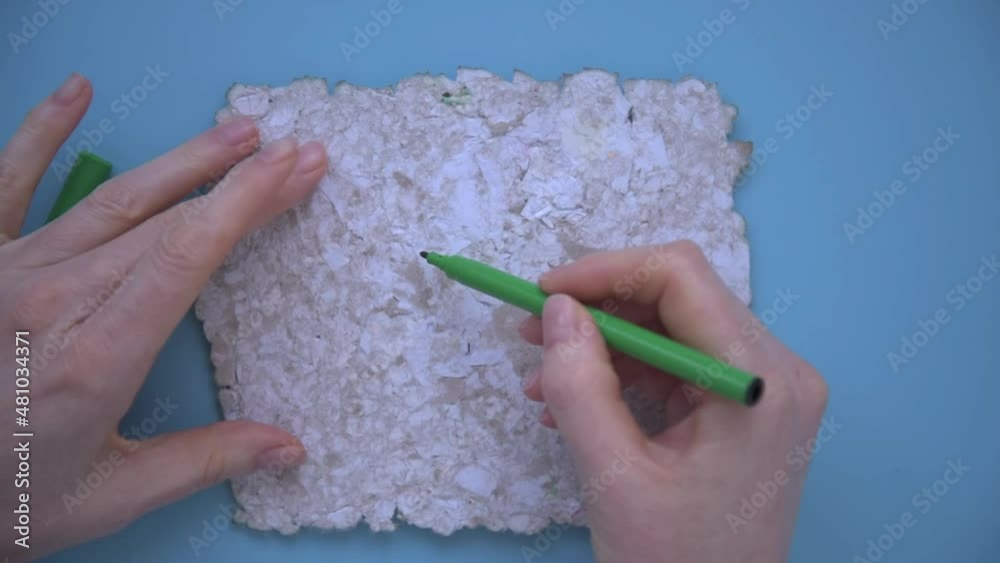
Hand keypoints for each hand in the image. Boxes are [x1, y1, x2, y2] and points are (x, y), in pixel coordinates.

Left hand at [0, 73, 326, 559]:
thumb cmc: (11, 498)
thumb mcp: (111, 495)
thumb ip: (202, 461)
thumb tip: (292, 449)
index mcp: (96, 357)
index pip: (188, 257)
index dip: (247, 204)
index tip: (298, 171)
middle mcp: (53, 299)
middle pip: (165, 221)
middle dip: (239, 181)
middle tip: (298, 153)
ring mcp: (9, 271)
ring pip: (110, 199)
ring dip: (181, 160)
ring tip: (238, 130)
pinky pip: (7, 183)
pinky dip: (40, 134)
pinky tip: (75, 94)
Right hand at [519, 242, 828, 562]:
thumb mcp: (614, 477)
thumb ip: (580, 386)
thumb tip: (557, 309)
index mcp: (760, 382)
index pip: (682, 278)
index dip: (606, 270)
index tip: (544, 293)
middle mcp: (776, 374)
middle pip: (678, 299)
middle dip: (598, 310)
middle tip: (531, 332)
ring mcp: (765, 392)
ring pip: (672, 330)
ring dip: (604, 345)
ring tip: (542, 380)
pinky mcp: (745, 411)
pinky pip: (678, 367)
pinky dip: (624, 374)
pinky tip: (575, 401)